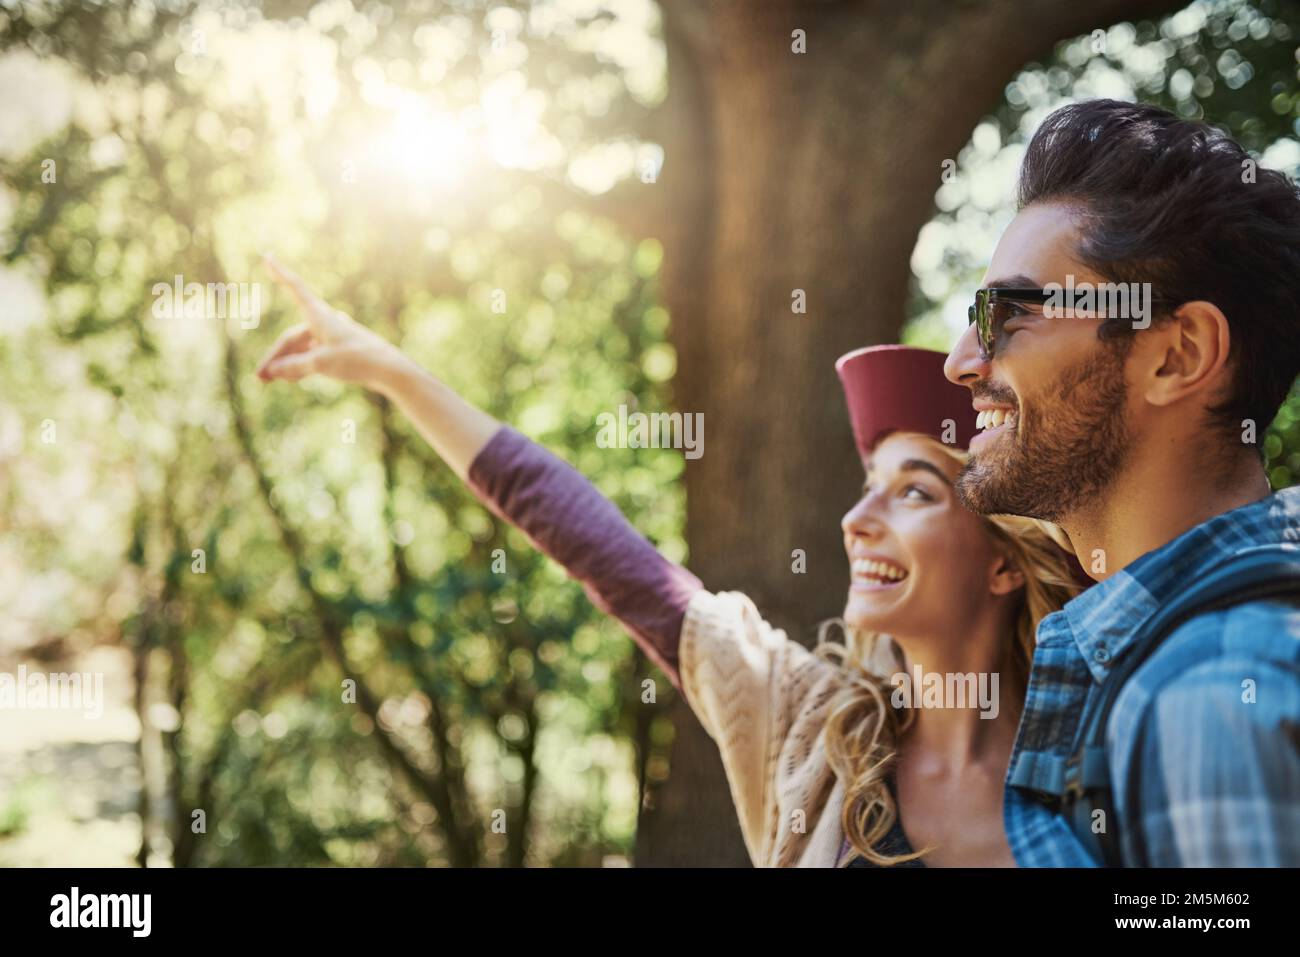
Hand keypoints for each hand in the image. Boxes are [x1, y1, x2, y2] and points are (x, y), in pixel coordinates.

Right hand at [256, 254, 405, 390]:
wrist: (389, 369)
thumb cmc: (356, 360)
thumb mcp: (320, 364)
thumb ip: (294, 367)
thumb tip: (273, 371)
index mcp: (320, 315)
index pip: (295, 289)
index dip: (280, 273)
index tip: (268, 256)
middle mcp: (324, 322)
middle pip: (292, 337)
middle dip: (276, 357)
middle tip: (260, 377)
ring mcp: (332, 336)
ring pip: (302, 348)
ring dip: (287, 364)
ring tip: (270, 381)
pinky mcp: (339, 350)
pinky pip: (313, 355)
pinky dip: (301, 365)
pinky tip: (291, 379)